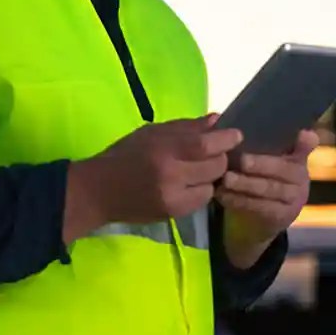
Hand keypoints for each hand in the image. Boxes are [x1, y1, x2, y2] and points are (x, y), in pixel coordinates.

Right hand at [65, 114, 241, 239]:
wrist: (99, 191)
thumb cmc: (125, 155)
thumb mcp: (151, 133)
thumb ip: (185, 127)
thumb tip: (217, 120)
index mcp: (164, 149)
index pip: (205, 144)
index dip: (226, 139)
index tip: (236, 135)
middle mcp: (171, 174)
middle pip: (215, 166)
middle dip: (220, 158)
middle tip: (214, 153)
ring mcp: (173, 197)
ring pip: (211, 185)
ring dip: (210, 176)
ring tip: (197, 170)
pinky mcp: (173, 213)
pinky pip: (201, 200)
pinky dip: (200, 190)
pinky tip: (188, 184)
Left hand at [217, 128, 317, 267]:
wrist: (257, 220)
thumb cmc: (257, 178)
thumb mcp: (259, 158)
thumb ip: (252, 141)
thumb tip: (222, 118)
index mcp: (297, 158)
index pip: (304, 148)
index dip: (305, 142)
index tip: (303, 133)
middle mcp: (301, 178)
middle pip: (284, 170)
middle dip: (262, 165)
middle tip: (241, 160)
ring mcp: (294, 200)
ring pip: (270, 190)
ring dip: (246, 184)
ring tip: (226, 179)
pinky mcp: (282, 218)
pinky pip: (260, 208)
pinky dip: (239, 201)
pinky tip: (223, 195)